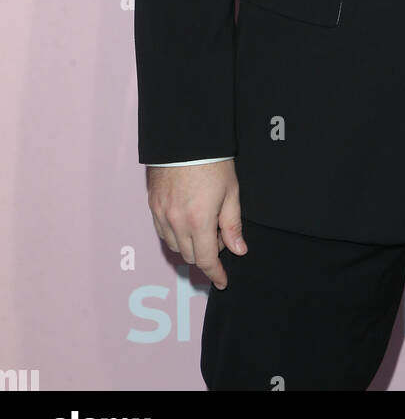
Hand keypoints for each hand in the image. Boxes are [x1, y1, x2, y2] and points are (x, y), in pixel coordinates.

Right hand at [147, 160, 244, 287]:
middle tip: (219, 234)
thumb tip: (238, 250)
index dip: (215, 273)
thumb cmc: (212, 162)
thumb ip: (232, 225)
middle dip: (207, 253)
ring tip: (204, 223)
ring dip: (190, 244)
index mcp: (199, 221)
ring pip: (174, 246)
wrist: (185, 138)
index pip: (206, 260)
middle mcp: (176, 222)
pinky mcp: (153, 205)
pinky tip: (187, 220)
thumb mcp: (231, 192)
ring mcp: (161, 214)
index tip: (222, 281)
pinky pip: (162, 231)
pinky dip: (175, 234)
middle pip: (190, 255)